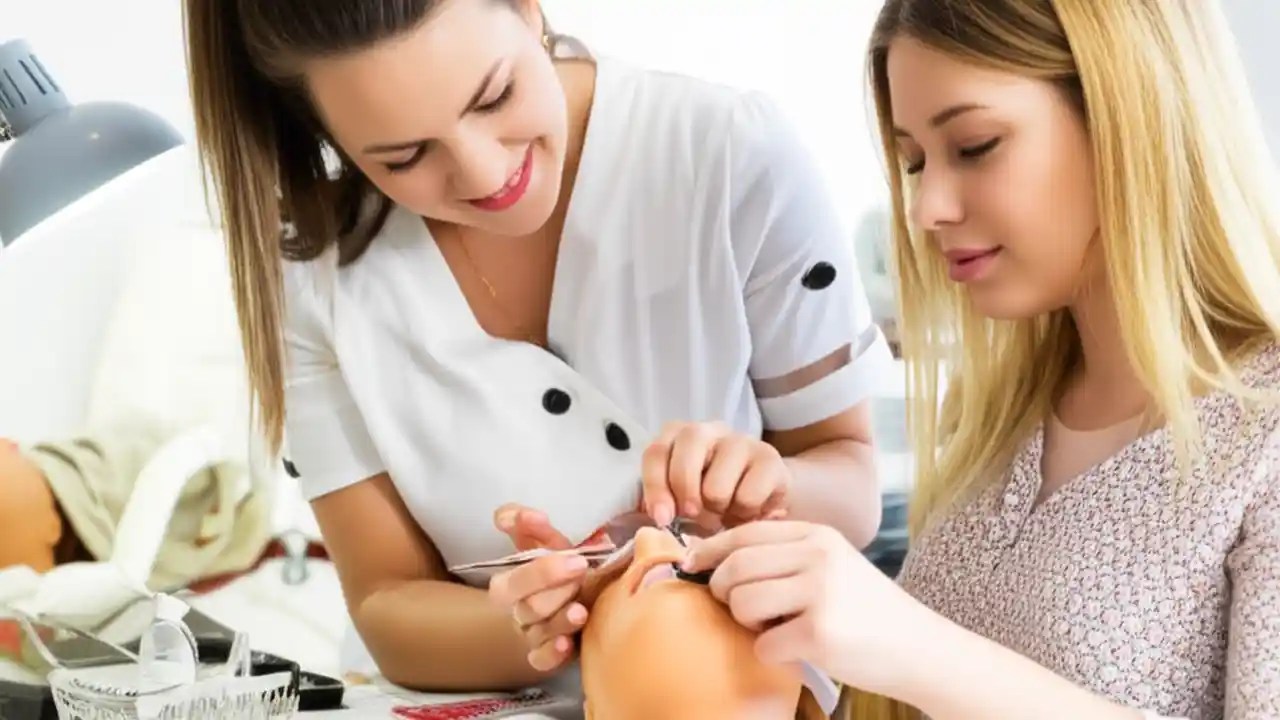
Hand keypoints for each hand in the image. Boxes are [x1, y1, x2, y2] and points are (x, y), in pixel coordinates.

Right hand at [488, 504, 588, 671]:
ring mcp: (532, 635)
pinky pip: (542, 660)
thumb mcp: (548, 545)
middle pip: (524, 602)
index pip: (511, 576)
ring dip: (559, 618)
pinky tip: (568, 644)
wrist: (574, 606)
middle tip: (579, 568)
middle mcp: (518, 609)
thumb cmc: (558, 573)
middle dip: (549, 581)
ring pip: (538, 629)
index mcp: (512, 583)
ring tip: (581, 609)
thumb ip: (531, 526)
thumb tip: (515, 514)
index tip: (563, 544)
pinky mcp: (546, 657)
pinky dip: (553, 653)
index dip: (536, 564)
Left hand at [641, 421, 790, 528]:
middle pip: (687, 452)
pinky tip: (747, 510)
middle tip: (693, 515)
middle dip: (686, 493)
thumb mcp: (680, 498)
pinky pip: (748, 497)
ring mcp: (742, 440)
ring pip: (716, 488)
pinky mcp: (769, 458)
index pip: (657, 453)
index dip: (655, 488)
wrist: (762, 496)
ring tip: (724, 511)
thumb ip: (662, 503)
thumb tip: (655, 518)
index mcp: (678, 436)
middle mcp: (709, 430)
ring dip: (718, 510)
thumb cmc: (711, 499)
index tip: (662, 519)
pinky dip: (744, 514)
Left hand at [682, 520, 932, 697]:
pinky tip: (798, 650)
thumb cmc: (865, 609)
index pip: (745, 533)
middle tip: (741, 609)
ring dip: (748, 623)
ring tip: (776, 627)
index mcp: (817, 536)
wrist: (919, 648)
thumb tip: (711, 558)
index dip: (710, 550)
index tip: (690, 564)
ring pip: (742, 604)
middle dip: (724, 592)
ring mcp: (820, 594)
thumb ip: (784, 556)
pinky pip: (763, 644)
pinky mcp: (820, 634)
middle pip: (735, 568)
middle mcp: (818, 557)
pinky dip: (772, 653)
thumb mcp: (831, 564)